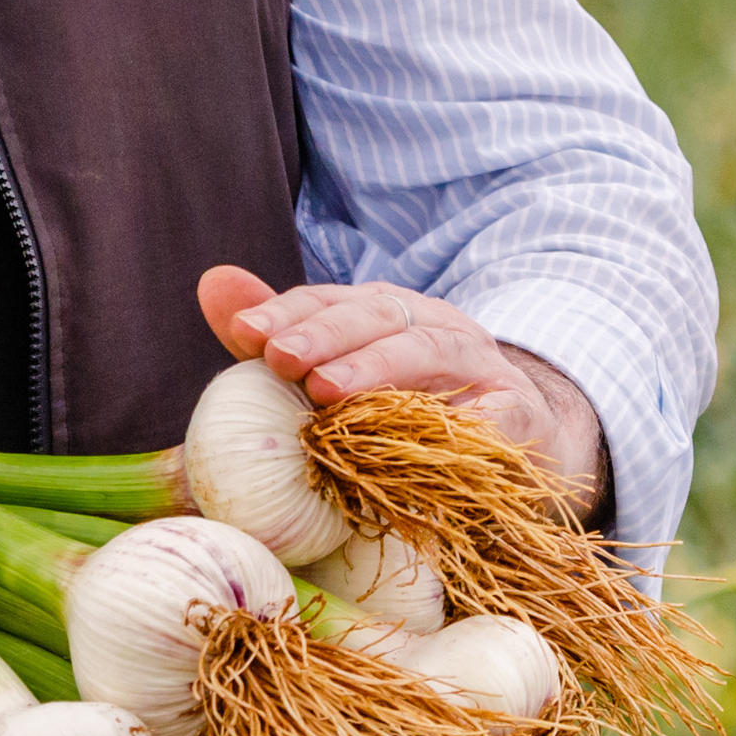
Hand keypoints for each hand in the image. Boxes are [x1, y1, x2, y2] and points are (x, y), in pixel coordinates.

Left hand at [197, 264, 606, 522]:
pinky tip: (413, 436)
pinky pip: (486, 415)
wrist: (523, 453)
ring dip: (377, 367)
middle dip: (325, 332)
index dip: (288, 310)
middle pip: (379, 315)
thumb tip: (212, 282)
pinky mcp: (518, 415)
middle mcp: (435, 326)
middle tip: (280, 357)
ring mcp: (482, 366)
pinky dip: (452, 421)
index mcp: (390, 314)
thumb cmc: (413, 415)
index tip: (243, 332)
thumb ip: (281, 337)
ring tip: (328, 391)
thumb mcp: (345, 376)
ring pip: (429, 351)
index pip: (332, 300)